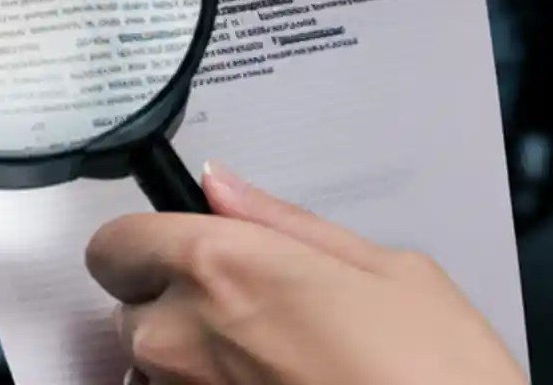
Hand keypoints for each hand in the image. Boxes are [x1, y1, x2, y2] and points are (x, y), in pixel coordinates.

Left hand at [84, 162, 527, 384]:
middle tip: (245, 307)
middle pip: (130, 304)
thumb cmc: (438, 375)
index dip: (143, 242)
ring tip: (269, 358)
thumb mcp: (381, 269)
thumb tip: (224, 187)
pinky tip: (266, 384)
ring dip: (186, 354)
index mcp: (220, 268)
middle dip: (172, 299)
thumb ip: (281, 222)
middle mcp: (182, 335)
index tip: (176, 247)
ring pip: (149, 362)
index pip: (115, 242)